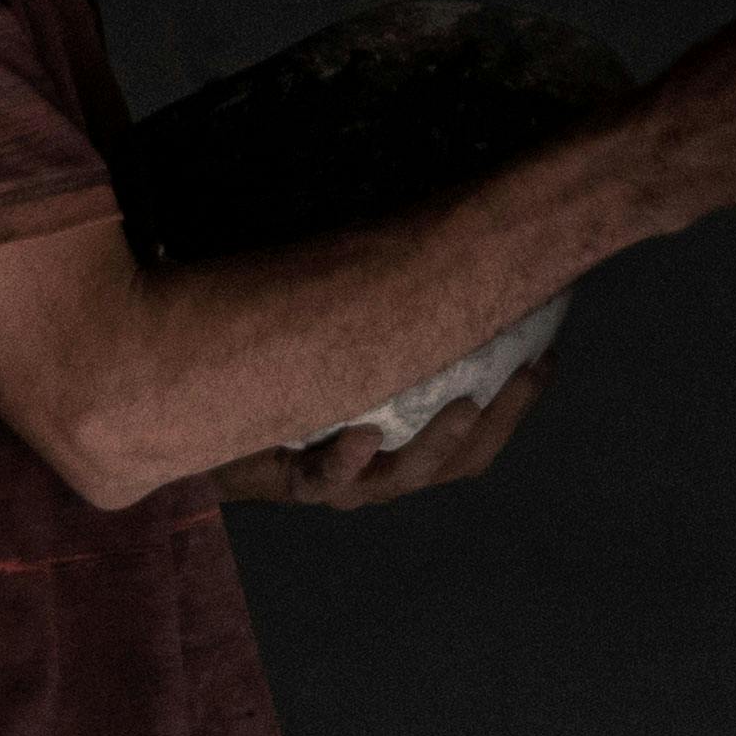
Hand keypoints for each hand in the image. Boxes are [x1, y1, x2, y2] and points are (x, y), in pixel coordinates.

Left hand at [214, 354, 551, 508]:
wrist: (190, 416)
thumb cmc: (274, 377)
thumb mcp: (336, 347)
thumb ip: (383, 322)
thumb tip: (446, 250)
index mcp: (397, 450)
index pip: (473, 441)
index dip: (515, 406)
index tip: (545, 357)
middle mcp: (373, 475)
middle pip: (451, 463)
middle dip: (496, 420)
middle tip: (525, 373)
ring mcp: (333, 485)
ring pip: (398, 478)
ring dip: (436, 443)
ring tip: (465, 404)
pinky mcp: (285, 483)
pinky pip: (321, 479)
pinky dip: (345, 461)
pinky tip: (365, 434)